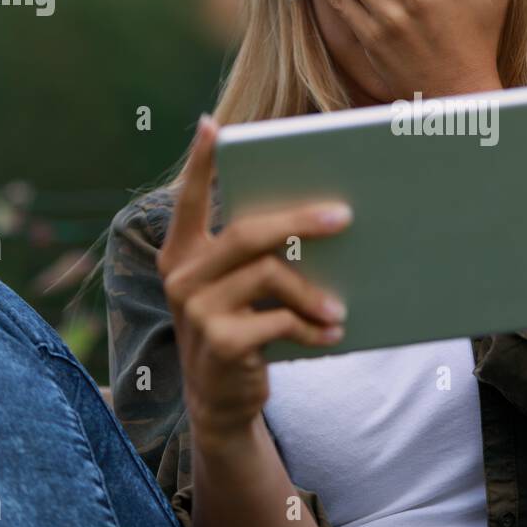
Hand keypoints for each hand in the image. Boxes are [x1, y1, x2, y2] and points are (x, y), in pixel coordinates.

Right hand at [156, 115, 351, 451]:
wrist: (221, 401)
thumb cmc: (242, 329)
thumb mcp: (238, 290)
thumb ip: (256, 257)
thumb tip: (323, 220)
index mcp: (183, 254)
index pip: (190, 200)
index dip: (200, 162)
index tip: (212, 125)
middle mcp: (182, 276)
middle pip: (248, 233)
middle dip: (300, 221)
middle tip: (344, 217)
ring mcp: (196, 310)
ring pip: (269, 277)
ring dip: (313, 292)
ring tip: (340, 308)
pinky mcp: (219, 343)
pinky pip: (277, 322)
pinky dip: (310, 329)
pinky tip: (332, 335)